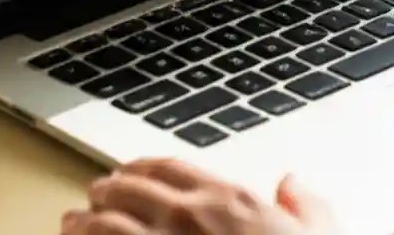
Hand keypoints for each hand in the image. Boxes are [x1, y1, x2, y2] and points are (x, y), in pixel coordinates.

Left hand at [61, 159, 332, 234]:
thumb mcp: (322, 234)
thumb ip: (306, 205)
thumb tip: (293, 184)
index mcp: (229, 199)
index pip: (170, 167)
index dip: (143, 166)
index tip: (130, 171)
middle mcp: (187, 217)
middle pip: (129, 189)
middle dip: (106, 189)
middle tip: (95, 193)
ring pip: (102, 225)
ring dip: (82, 221)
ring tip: (71, 222)